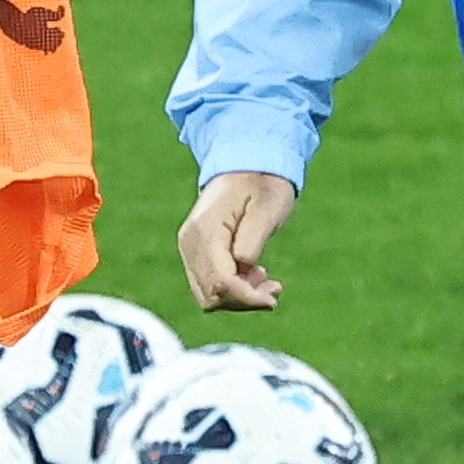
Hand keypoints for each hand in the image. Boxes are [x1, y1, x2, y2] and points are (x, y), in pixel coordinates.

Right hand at [178, 171, 295, 311]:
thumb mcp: (267, 207)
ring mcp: (189, 248)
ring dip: (239, 296)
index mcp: (205, 231)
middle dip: (244, 300)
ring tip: (265, 279)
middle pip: (211, 295)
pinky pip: (209, 285)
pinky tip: (253, 274)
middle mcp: (190, 242)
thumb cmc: (261, 184)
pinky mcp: (195, 252)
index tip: (274, 297)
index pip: (220, 282)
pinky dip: (232, 289)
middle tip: (274, 287)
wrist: (245, 164)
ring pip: (208, 295)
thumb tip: (243, 264)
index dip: (247, 297)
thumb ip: (253, 236)